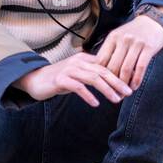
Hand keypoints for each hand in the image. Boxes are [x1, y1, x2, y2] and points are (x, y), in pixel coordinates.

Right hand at [14, 54, 134, 106]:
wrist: (35, 79)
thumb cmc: (59, 78)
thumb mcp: (78, 74)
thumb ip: (91, 74)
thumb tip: (112, 82)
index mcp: (84, 59)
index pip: (105, 66)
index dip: (118, 77)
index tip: (128, 88)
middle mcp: (78, 62)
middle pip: (102, 71)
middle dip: (117, 83)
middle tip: (128, 93)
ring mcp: (69, 70)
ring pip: (93, 78)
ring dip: (107, 90)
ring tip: (116, 100)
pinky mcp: (60, 79)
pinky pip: (78, 87)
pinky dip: (88, 95)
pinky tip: (96, 103)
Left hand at [93, 10, 162, 89]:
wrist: (154, 22)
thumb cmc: (134, 32)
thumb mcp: (118, 37)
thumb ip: (110, 51)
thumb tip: (98, 70)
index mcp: (112, 38)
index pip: (101, 60)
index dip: (100, 75)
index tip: (101, 85)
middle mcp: (123, 40)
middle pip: (113, 66)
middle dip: (111, 83)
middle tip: (112, 94)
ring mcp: (136, 43)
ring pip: (126, 69)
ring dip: (124, 84)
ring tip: (123, 93)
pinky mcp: (148, 48)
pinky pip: (140, 67)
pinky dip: (136, 80)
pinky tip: (134, 86)